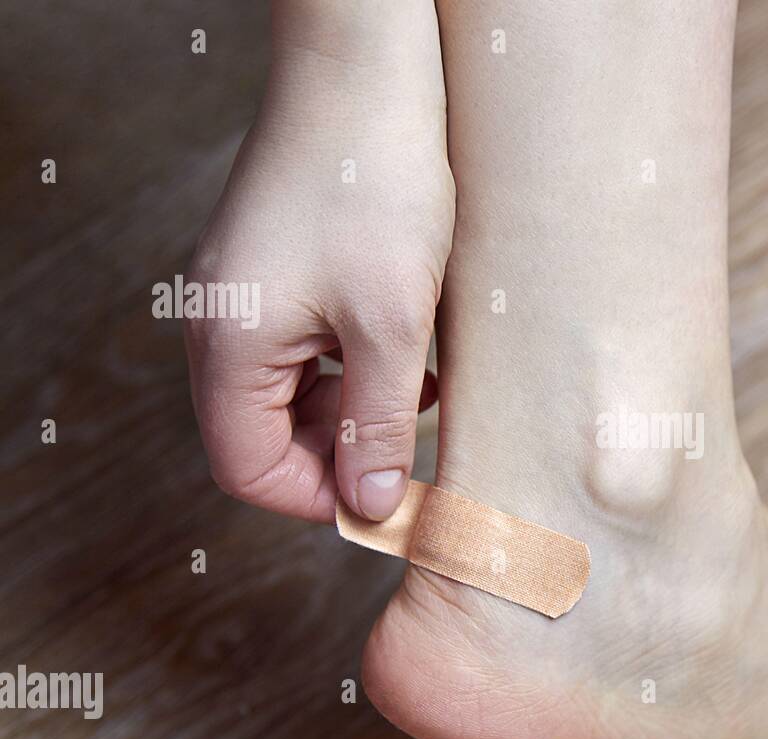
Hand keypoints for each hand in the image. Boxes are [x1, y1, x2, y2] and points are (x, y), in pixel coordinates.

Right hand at [184, 0, 452, 522]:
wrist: (364, 74)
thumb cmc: (374, 186)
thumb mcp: (391, 323)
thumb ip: (378, 423)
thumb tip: (371, 505)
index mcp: (230, 348)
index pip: (249, 469)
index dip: (318, 497)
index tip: (391, 496)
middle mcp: (220, 327)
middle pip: (264, 435)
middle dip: (339, 453)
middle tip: (412, 447)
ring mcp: (244, 297)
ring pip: (288, 394)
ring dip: (351, 409)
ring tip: (417, 392)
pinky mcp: (273, 273)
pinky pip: (301, 350)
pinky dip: (351, 366)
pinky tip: (405, 352)